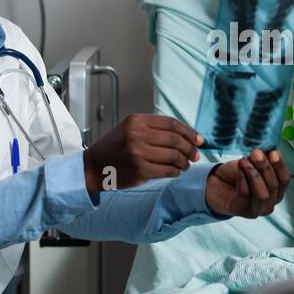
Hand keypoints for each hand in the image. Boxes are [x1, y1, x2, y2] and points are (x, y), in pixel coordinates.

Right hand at [83, 114, 203, 191]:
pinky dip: (175, 172)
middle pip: (175, 140)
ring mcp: (138, 153)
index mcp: (137, 121)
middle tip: (195, 155)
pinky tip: (175, 172)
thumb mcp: (130, 128)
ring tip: (185, 165)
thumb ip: (154, 128)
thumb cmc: (115, 147)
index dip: (189, 132)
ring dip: (184, 162)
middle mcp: (137, 135)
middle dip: (190, 148)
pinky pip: (167, 171)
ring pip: (174, 156)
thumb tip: (185, 135)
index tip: (199, 140)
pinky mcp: (140, 171)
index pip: (172, 123)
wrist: (94, 166)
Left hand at [205, 149, 290, 217]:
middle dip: (265, 168)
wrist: (218, 183)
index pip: (285, 180)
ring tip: (245, 160)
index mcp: (277, 191)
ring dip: (254, 174)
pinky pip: (245, 194)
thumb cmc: (239, 173)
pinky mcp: (240, 211)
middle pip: (273, 186)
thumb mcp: (254, 163)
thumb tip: (271, 151)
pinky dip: (242, 178)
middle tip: (256, 153)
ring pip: (262, 195)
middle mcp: (269, 203)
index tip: (273, 152)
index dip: (280, 166)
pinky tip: (239, 167)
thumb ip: (264, 159)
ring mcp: (256, 210)